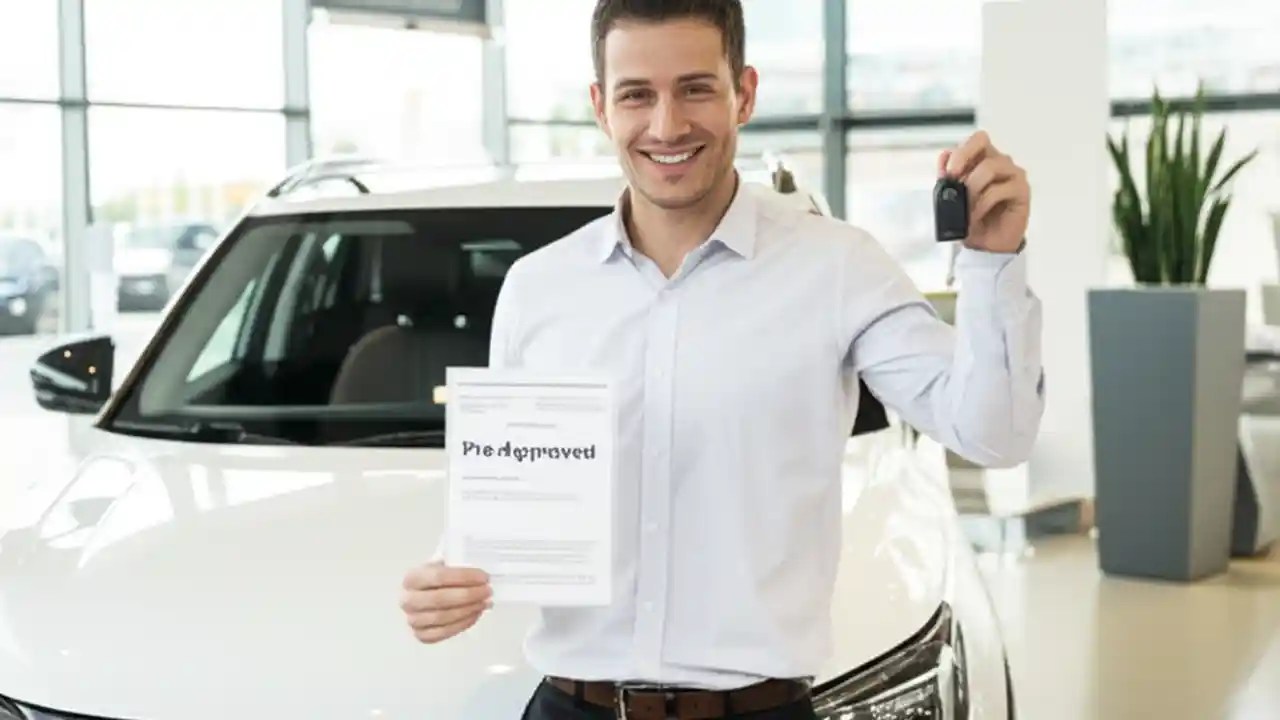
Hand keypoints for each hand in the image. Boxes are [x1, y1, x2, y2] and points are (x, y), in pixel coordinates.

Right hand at [400, 561, 492, 643]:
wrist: (428, 592)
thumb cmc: (437, 578)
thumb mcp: (444, 562)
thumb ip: (456, 562)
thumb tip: (478, 571)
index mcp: (412, 578)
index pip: (438, 576)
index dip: (464, 577)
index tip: (483, 577)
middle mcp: (408, 600)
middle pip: (440, 599)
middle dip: (468, 595)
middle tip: (487, 591)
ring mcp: (413, 619)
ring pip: (442, 617)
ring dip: (468, 610)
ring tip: (484, 602)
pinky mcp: (421, 634)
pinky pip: (443, 632)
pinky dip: (462, 624)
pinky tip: (475, 614)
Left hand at [939, 130, 1029, 253]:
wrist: (986, 245)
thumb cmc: (972, 219)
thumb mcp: (952, 199)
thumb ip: (947, 178)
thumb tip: (943, 157)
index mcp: (982, 159)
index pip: (976, 139)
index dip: (961, 151)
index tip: (948, 172)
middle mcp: (999, 162)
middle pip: (982, 142)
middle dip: (963, 159)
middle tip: (954, 181)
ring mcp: (1013, 174)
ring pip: (989, 167)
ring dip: (971, 188)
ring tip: (964, 206)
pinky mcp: (1022, 191)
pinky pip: (999, 190)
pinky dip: (982, 204)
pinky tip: (975, 216)